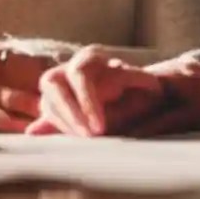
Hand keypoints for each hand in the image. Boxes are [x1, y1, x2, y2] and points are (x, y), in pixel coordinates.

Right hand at [26, 46, 168, 136]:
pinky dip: (58, 128)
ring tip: (83, 141)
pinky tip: (73, 141)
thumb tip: (153, 86)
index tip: (100, 128)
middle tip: (89, 137)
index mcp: (90, 57)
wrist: (126, 94)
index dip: (87, 102)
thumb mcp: (142, 82)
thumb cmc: (134, 86)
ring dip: (64, 123)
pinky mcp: (50, 102)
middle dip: (71, 114)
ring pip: (47, 101)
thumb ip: (143, 82)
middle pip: (54, 84)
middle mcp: (68, 66)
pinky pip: (46, 115)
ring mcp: (56, 83)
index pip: (80, 74)